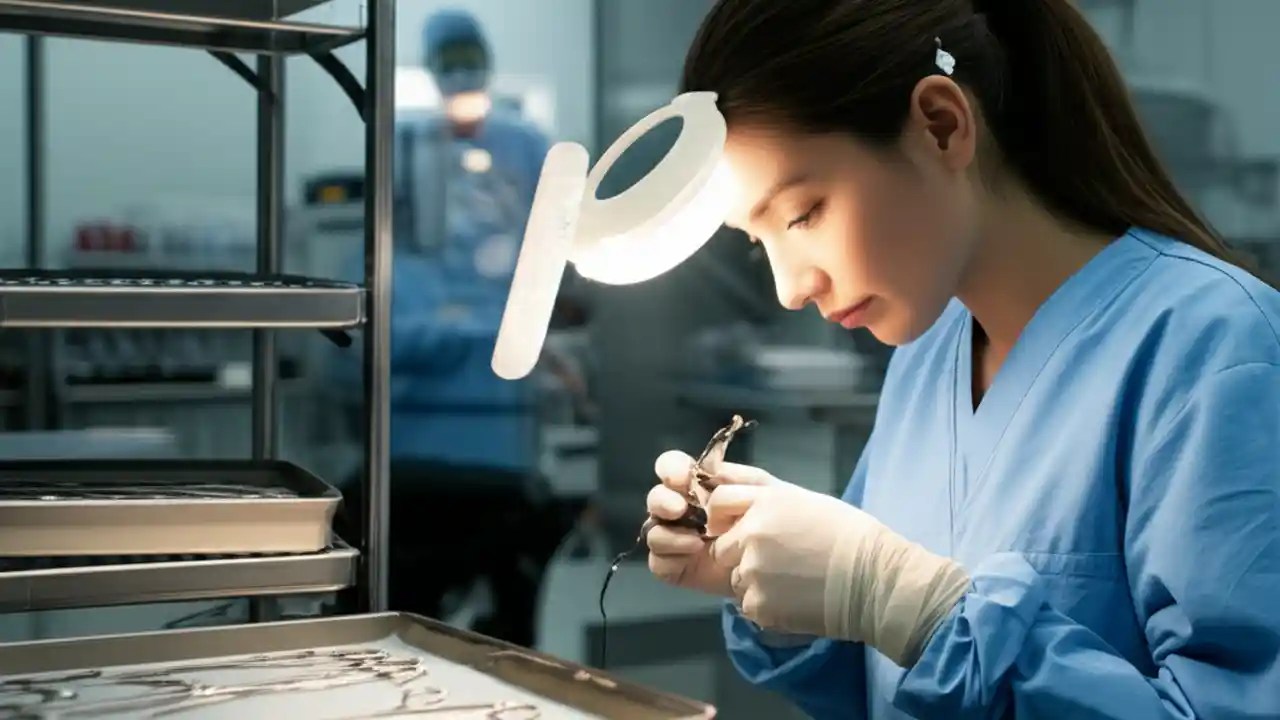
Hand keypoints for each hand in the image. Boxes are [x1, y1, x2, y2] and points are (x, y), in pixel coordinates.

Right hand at [644, 450, 777, 596]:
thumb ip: (733, 476)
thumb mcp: (760, 489)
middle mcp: (680, 509)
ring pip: (653, 531)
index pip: (670, 467)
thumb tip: (706, 470)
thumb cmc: (771, 520)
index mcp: (696, 485)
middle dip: (663, 501)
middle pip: (656, 498)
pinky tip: (693, 553)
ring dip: (668, 533)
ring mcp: (675, 539)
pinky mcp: (675, 567)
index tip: (681, 477)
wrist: (782, 563)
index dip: (670, 468)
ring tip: (696, 540)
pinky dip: (670, 556)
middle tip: (680, 508)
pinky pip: (658, 561)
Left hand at [707, 471, 970, 667]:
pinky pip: (749, 604)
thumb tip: (720, 477)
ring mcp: (752, 571)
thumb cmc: (848, 536)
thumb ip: (760, 490)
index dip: (723, 517)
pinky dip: (767, 605)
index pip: (717, 503)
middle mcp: (752, 534)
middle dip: (740, 554)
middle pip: (722, 547)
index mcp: (765, 503)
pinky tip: (796, 599)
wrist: (876, 581)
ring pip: (736, 578)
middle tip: (780, 560)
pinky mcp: (758, 604)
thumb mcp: (804, 498)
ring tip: (794, 580)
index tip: (736, 527)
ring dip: (756, 581)